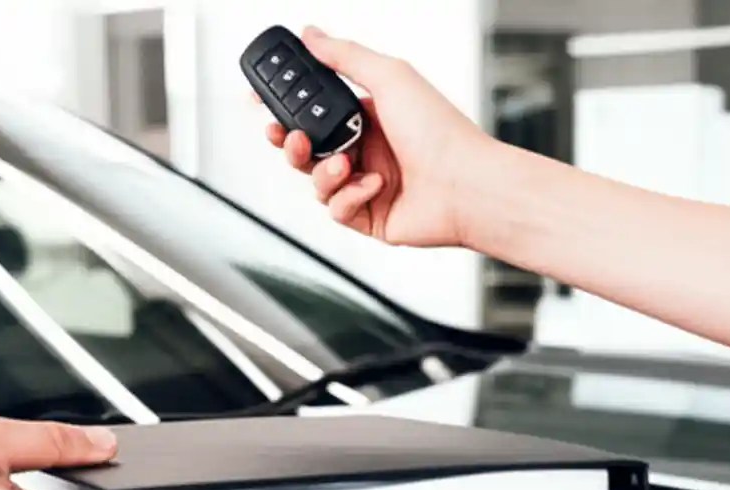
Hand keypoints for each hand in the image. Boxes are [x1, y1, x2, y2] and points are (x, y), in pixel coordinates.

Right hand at [263, 26, 492, 247]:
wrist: (466, 185)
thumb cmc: (440, 131)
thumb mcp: (388, 77)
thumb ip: (344, 56)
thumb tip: (312, 34)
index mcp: (369, 115)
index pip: (315, 110)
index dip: (287, 109)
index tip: (263, 103)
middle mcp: (368, 149)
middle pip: (308, 149)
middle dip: (291, 144)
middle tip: (289, 137)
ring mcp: (367, 184)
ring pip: (317, 181)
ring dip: (323, 172)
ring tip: (345, 164)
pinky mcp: (370, 216)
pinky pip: (337, 209)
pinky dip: (349, 197)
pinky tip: (374, 186)